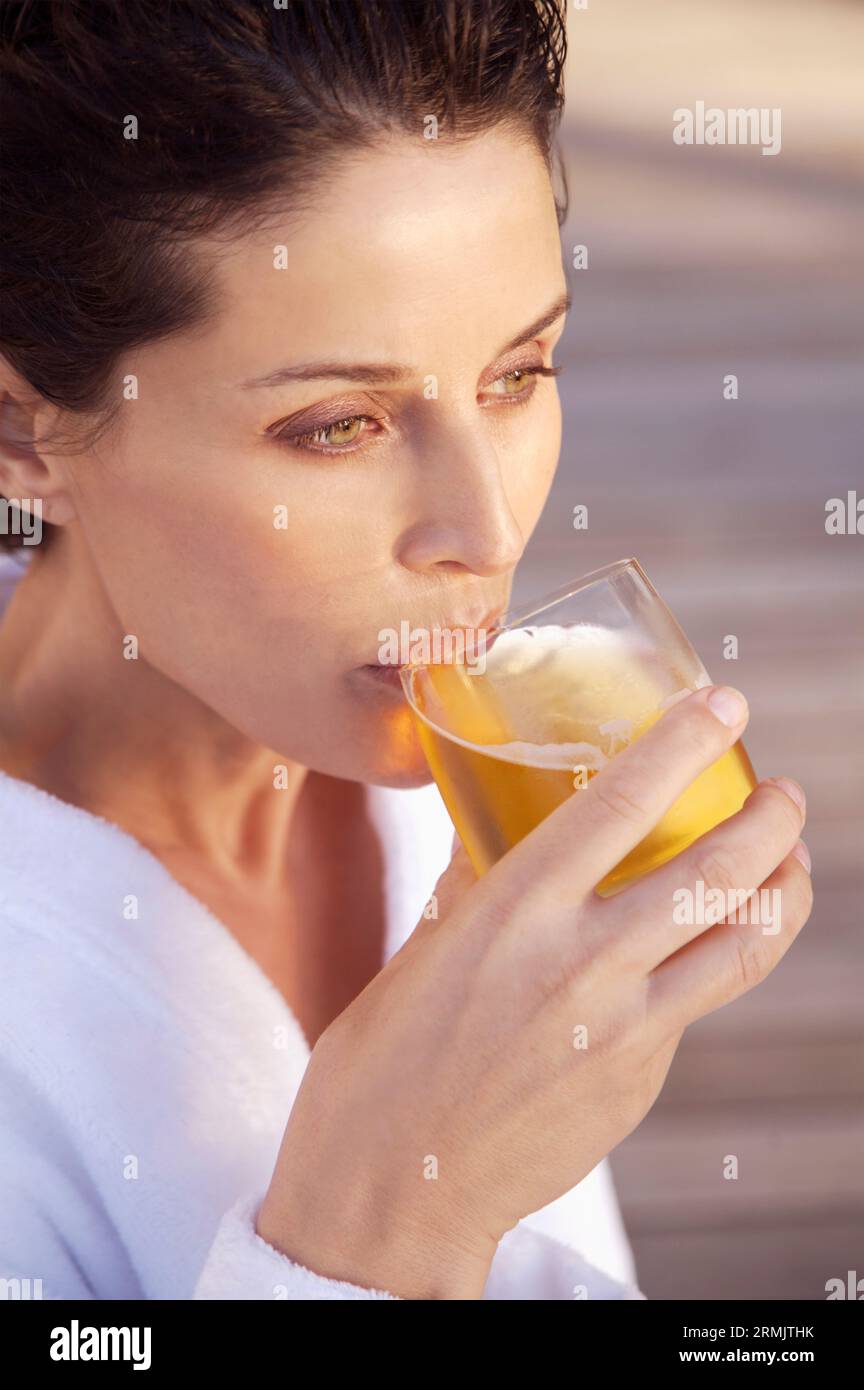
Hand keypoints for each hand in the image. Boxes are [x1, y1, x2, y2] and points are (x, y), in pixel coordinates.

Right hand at [256, 684, 811, 1297]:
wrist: (392, 1190)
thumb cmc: (383, 1064)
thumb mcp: (422, 949)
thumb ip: (475, 882)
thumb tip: (502, 826)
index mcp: (512, 913)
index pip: (620, 803)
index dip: (685, 743)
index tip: (724, 706)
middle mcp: (580, 965)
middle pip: (716, 873)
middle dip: (771, 820)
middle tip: (782, 791)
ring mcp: (621, 1031)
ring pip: (743, 947)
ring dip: (786, 893)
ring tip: (792, 864)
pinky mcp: (639, 1082)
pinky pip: (695, 1007)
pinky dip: (713, 965)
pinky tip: (703, 952)